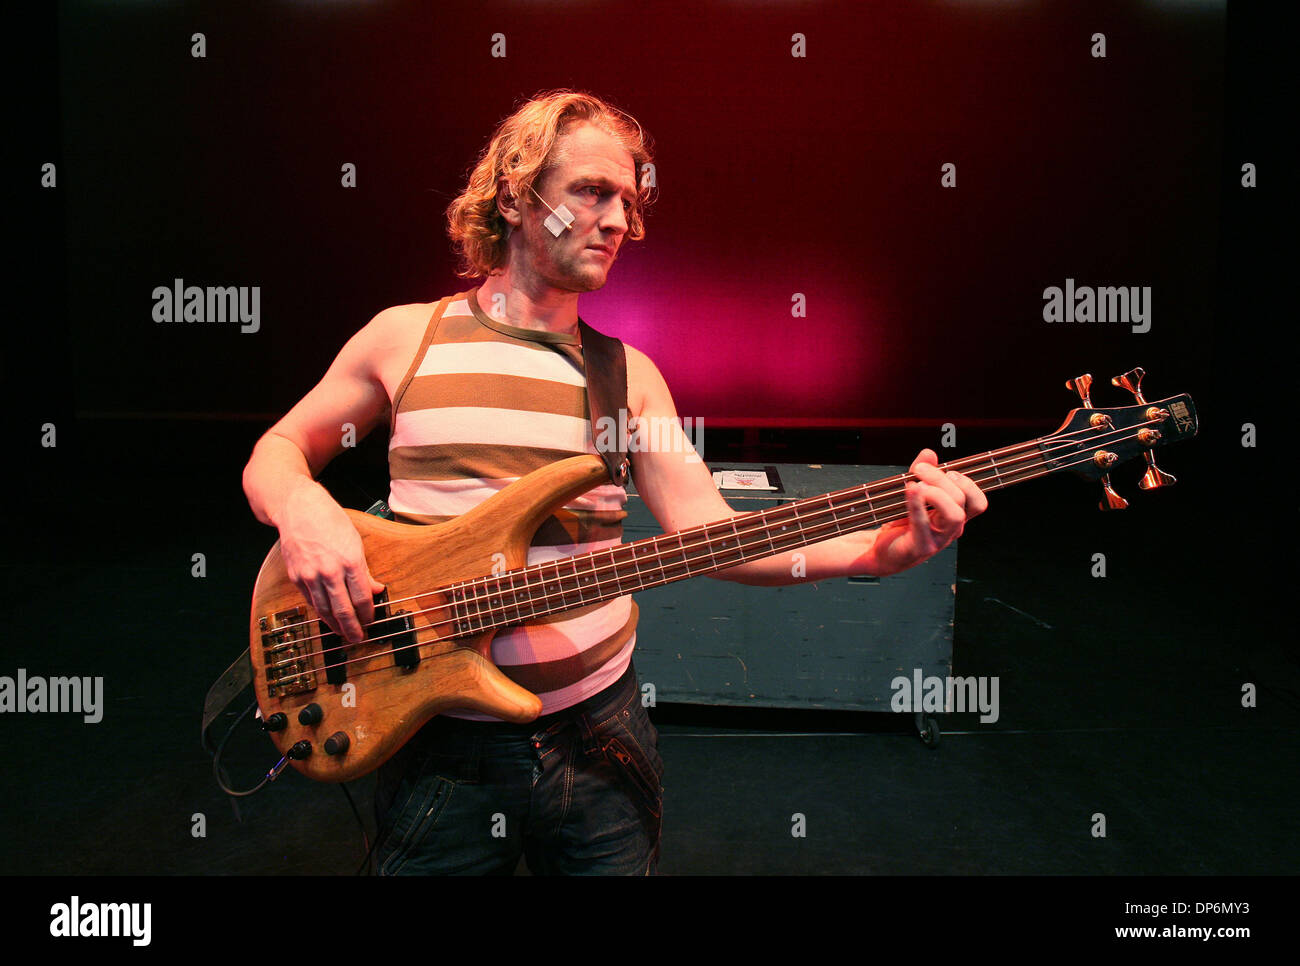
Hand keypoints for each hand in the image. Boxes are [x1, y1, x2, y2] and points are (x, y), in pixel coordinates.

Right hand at [275, 479, 384, 642]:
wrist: (297, 508)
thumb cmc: (329, 519)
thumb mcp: (355, 541)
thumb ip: (365, 570)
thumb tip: (376, 589)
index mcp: (349, 561)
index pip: (362, 597)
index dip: (368, 614)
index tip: (371, 621)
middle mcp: (330, 571)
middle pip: (344, 609)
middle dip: (353, 628)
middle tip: (359, 638)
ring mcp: (310, 575)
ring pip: (325, 609)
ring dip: (336, 625)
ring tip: (343, 634)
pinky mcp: (296, 576)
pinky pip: (311, 601)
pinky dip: (320, 612)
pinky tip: (327, 619)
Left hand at [867, 449, 987, 576]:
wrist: (878, 549)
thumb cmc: (899, 522)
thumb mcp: (913, 493)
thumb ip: (922, 473)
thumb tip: (929, 454)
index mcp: (954, 516)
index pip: (977, 501)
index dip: (966, 482)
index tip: (946, 470)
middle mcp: (951, 529)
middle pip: (963, 501)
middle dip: (942, 479)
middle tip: (919, 470)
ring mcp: (938, 540)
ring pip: (955, 515)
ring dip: (937, 493)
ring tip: (916, 484)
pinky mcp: (920, 547)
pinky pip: (923, 524)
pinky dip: (916, 503)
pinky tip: (909, 489)